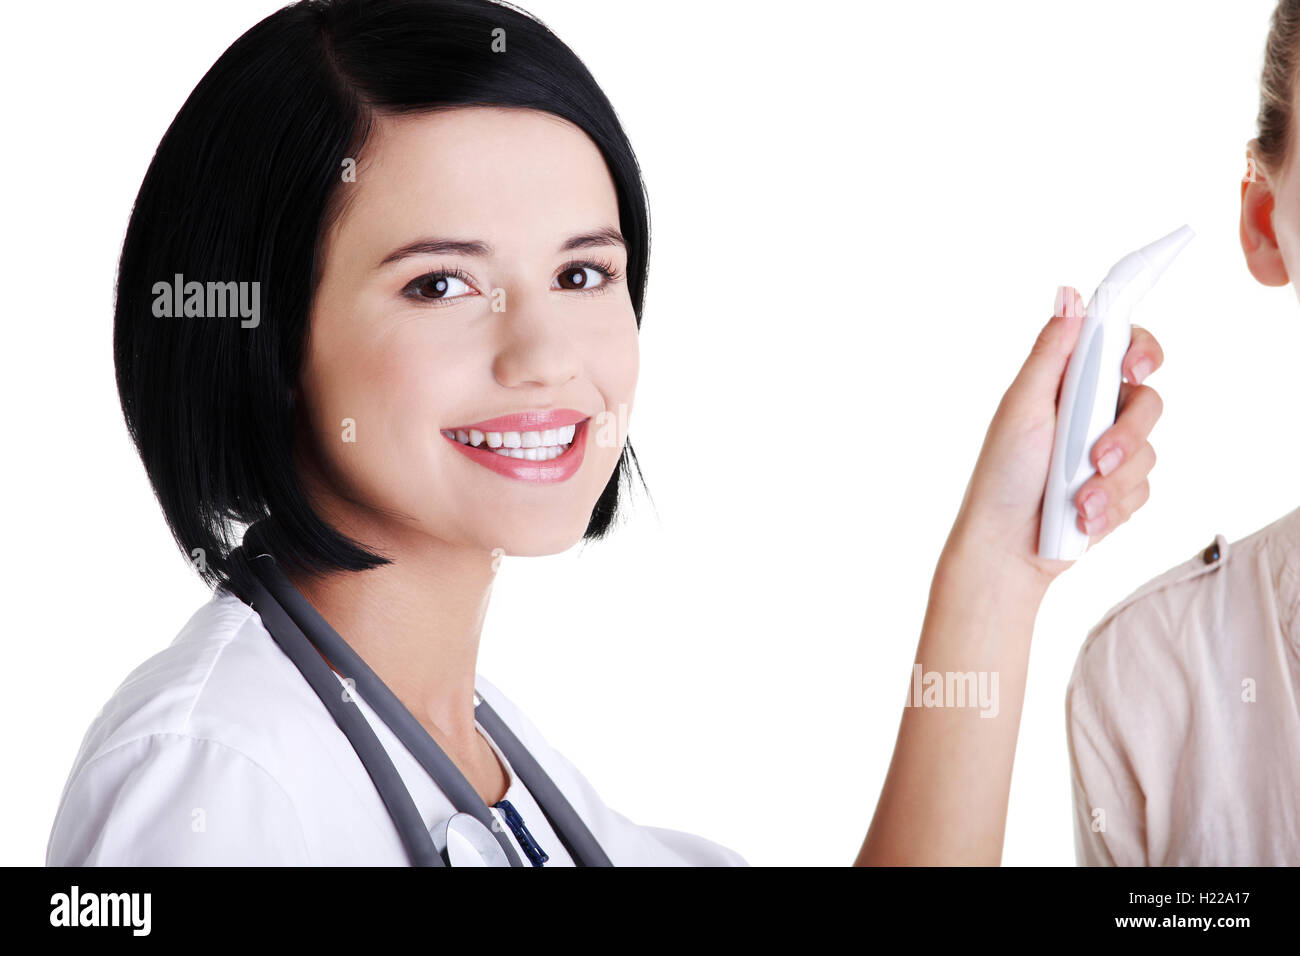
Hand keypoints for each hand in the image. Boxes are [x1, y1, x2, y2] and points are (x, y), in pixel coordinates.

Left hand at [949, 285, 1164, 586]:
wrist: (1006, 547)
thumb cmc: (1002, 475)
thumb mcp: (1022, 407)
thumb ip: (1051, 353)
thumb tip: (1070, 295)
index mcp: (1068, 383)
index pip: (1122, 347)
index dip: (1141, 349)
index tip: (1135, 367)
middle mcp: (1093, 412)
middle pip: (1148, 400)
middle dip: (1127, 434)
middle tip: (1096, 458)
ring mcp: (1109, 451)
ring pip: (1149, 450)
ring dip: (1112, 481)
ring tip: (1077, 503)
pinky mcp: (1119, 489)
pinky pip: (1144, 488)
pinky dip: (1113, 505)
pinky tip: (1083, 519)